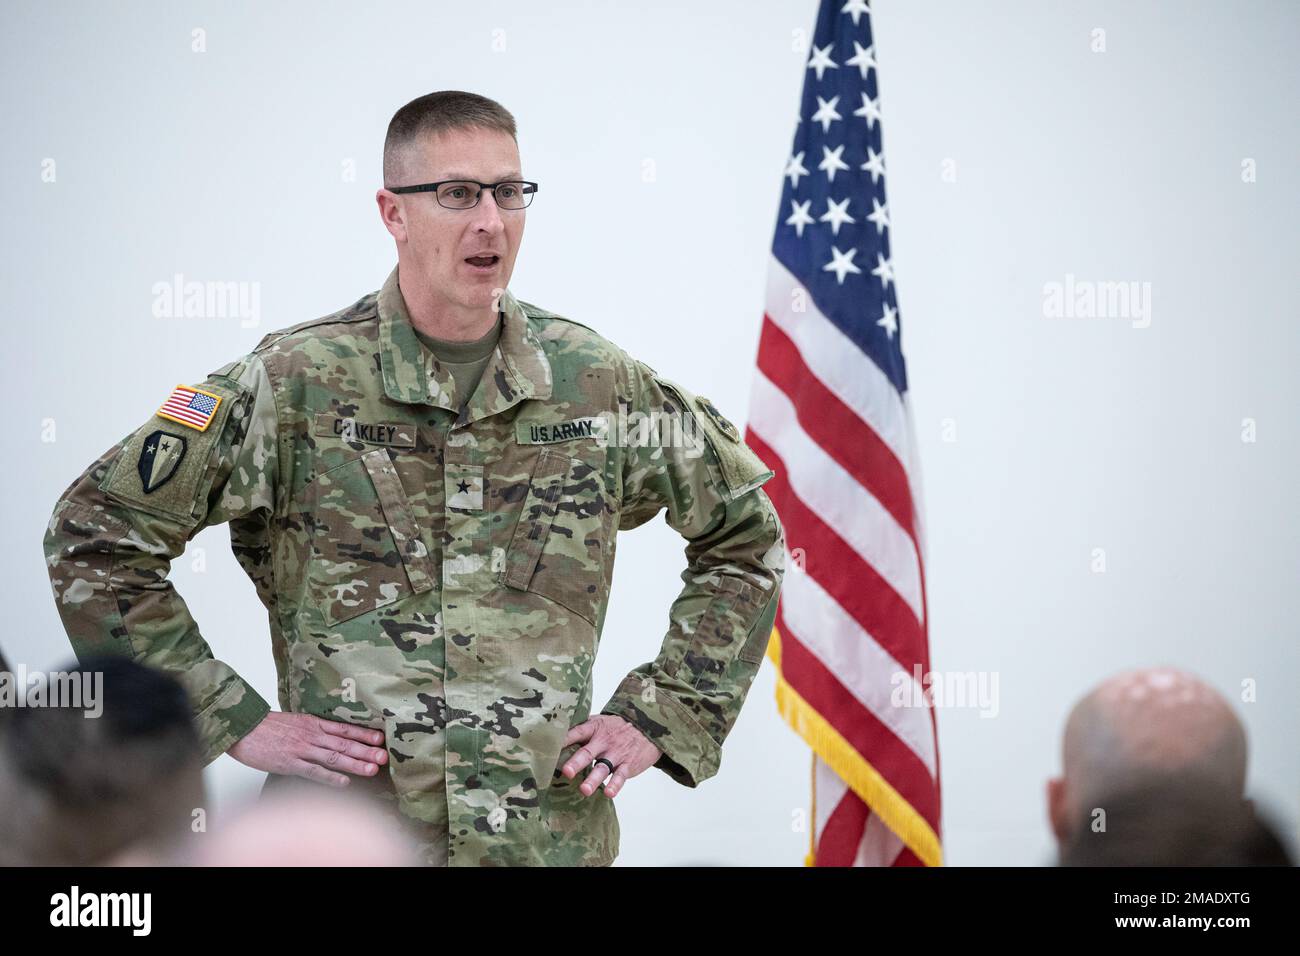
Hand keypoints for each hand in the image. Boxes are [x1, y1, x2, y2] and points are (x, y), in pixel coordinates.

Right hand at [228, 711, 387, 787]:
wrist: (244, 729)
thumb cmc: (268, 726)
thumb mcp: (296, 721)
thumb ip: (314, 728)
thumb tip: (332, 735)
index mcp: (314, 723)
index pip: (345, 728)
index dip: (364, 733)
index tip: (381, 738)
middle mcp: (312, 735)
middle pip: (344, 743)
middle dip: (366, 750)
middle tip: (384, 757)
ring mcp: (302, 749)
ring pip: (334, 757)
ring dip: (354, 763)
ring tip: (372, 769)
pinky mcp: (290, 763)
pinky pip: (314, 771)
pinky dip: (330, 777)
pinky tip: (344, 782)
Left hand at [559, 714, 661, 797]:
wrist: (647, 727)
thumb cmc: (616, 727)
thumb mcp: (599, 722)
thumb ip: (580, 730)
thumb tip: (553, 739)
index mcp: (593, 728)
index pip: (576, 733)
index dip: (563, 740)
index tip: (549, 749)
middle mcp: (603, 741)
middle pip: (587, 752)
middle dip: (576, 762)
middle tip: (566, 772)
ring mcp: (616, 754)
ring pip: (603, 767)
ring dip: (593, 779)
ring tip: (584, 790)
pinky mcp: (627, 764)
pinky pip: (621, 776)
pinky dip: (615, 785)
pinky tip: (609, 793)